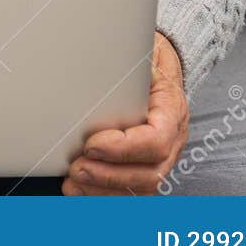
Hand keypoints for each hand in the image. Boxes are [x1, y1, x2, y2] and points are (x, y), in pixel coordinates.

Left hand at [64, 31, 188, 194]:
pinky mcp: (145, 167)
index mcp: (172, 109)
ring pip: (140, 189)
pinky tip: (78, 191)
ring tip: (73, 181)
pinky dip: (103, 197)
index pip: (156, 139)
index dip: (124, 148)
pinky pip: (130, 192)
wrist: (160, 67)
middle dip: (108, 175)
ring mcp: (162, 157)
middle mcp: (172, 139)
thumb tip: (95, 50)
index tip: (92, 143)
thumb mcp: (143, 49)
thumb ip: (125, 56)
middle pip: (149, 173)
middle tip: (76, 167)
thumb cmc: (148, 58)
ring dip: (104, 191)